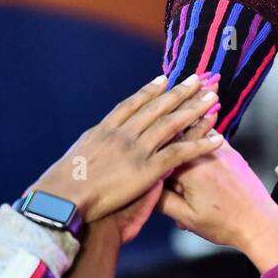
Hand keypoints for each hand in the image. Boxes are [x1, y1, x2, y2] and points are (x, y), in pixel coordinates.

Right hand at [30, 74, 223, 222]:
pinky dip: (199, 144)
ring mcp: (136, 149)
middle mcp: (123, 134)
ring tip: (211, 98)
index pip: (132, 105)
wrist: (62, 199)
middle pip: (156, 108)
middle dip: (179, 92)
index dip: (149, 91)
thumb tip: (95, 143)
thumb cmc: (62, 186)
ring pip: (171, 124)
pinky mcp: (147, 169)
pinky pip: (179, 153)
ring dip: (194, 110)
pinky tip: (216, 137)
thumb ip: (92, 146)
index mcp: (104, 130)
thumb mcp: (75, 157)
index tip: (163, 79)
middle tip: (197, 79)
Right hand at [159, 139, 277, 270]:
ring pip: (192, 141)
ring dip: (184, 153)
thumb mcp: (187, 217)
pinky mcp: (232, 152)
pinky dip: (201, 148)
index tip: (149, 174)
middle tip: (167, 181)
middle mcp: (205, 154)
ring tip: (184, 178)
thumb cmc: (225, 223)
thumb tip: (145, 189)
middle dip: (168, 161)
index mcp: (190, 170)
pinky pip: (210, 142)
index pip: (160, 158)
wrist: (259, 223)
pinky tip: (199, 166)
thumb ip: (162, 201)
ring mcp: (221, 150)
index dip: (152, 167)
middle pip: (175, 146)